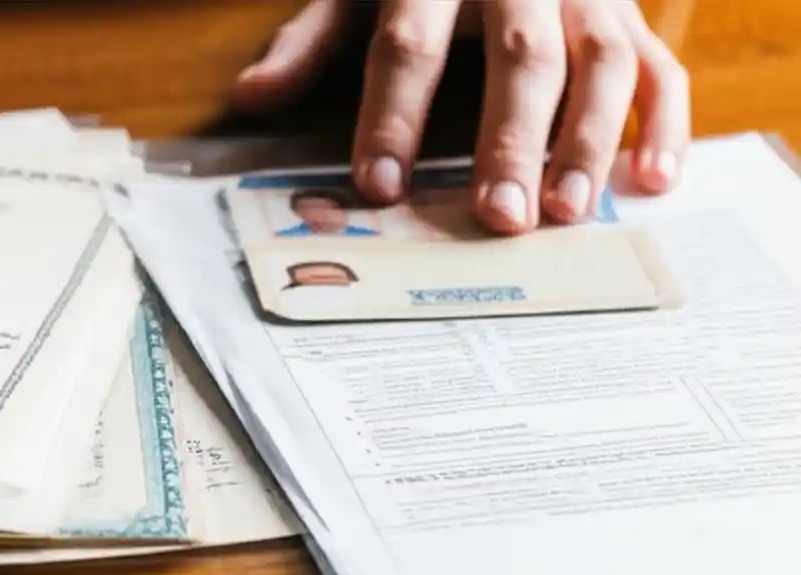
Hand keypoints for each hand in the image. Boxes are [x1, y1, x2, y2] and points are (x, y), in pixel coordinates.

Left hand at [232, 0, 690, 233]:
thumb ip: (308, 44)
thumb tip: (247, 100)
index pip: (408, 43)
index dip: (392, 115)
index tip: (378, 186)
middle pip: (520, 55)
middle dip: (508, 138)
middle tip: (497, 217)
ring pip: (601, 60)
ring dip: (588, 139)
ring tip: (568, 211)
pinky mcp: (630, 15)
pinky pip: (660, 67)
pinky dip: (665, 123)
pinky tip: (654, 182)